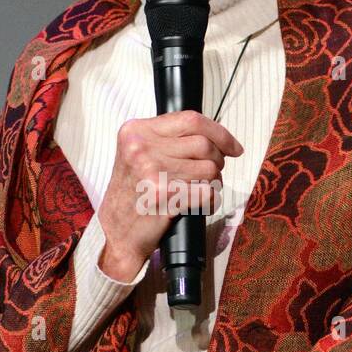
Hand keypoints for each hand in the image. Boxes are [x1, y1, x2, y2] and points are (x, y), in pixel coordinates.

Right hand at [96, 110, 243, 280]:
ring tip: (200, 190)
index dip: (220, 133)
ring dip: (214, 182)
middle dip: (217, 161)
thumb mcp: (139, 154)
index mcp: (136, 131)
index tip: (234, 147)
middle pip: (204, 144)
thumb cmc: (133, 193)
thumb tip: (215, 136)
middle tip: (211, 174)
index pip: (191, 119)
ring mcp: (151, 170)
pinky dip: (210, 200)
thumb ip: (168, 138)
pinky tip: (199, 204)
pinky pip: (207, 191)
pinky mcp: (162, 194)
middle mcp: (141, 147)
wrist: (117, 232)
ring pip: (209, 168)